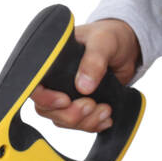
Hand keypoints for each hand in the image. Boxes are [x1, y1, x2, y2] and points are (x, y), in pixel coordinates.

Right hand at [29, 18, 141, 132]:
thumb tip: (83, 86)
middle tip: (91, 104)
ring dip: (85, 121)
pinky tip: (106, 118)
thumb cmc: (109, 36)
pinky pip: (79, 124)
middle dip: (70, 114)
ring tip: (106, 109)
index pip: (34, 86)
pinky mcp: (80, 106)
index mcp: (50, 62)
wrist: (127, 48)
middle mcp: (53, 80)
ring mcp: (66, 95)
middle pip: (47, 109)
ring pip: (63, 120)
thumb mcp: (103, 41)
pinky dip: (93, 125)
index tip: (65, 100)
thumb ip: (94, 60)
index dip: (45, 98)